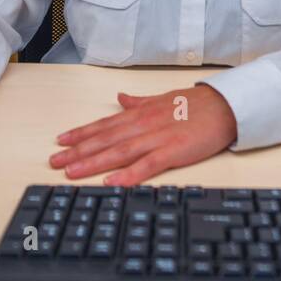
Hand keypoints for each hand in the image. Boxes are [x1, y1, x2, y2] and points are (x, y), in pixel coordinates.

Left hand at [49, 85, 237, 185]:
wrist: (225, 106)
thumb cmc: (195, 104)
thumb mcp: (162, 99)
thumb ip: (138, 102)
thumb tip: (120, 99)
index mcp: (140, 113)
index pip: (104, 124)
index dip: (81, 133)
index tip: (61, 141)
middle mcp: (143, 124)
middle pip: (105, 139)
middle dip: (78, 151)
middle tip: (55, 162)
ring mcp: (157, 138)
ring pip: (118, 152)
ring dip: (93, 163)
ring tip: (72, 172)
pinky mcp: (173, 151)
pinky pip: (147, 165)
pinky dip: (128, 174)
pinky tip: (111, 182)